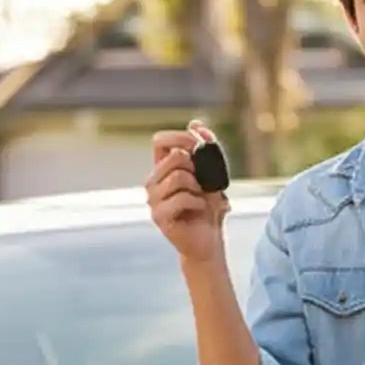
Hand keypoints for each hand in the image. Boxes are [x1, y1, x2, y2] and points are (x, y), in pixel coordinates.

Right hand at [146, 120, 230, 262]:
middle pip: (175, 157)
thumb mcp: (211, 174)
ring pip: (178, 176)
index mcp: (161, 169)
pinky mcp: (159, 216)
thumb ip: (205, 148)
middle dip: (197, 168)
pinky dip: (198, 202)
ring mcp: (153, 200)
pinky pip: (181, 198)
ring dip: (198, 187)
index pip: (161, 141)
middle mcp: (153, 182)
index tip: (199, 147)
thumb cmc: (208, 208)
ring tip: (200, 198)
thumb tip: (196, 123)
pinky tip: (199, 209)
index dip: (181, 138)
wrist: (208, 241)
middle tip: (203, 185)